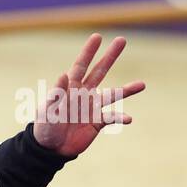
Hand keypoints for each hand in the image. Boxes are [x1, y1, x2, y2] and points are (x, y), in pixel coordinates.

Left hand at [35, 33, 145, 156]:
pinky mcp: (97, 122)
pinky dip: (120, 118)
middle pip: (99, 72)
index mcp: (69, 88)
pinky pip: (111, 118)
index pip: (80, 66)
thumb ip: (56, 94)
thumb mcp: (48, 110)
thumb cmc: (44, 127)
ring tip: (142, 84)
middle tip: (122, 40)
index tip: (97, 37)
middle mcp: (83, 94)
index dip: (88, 52)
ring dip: (126, 90)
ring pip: (112, 95)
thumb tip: (63, 75)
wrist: (50, 149)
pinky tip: (128, 119)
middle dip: (110, 56)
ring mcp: (92, 107)